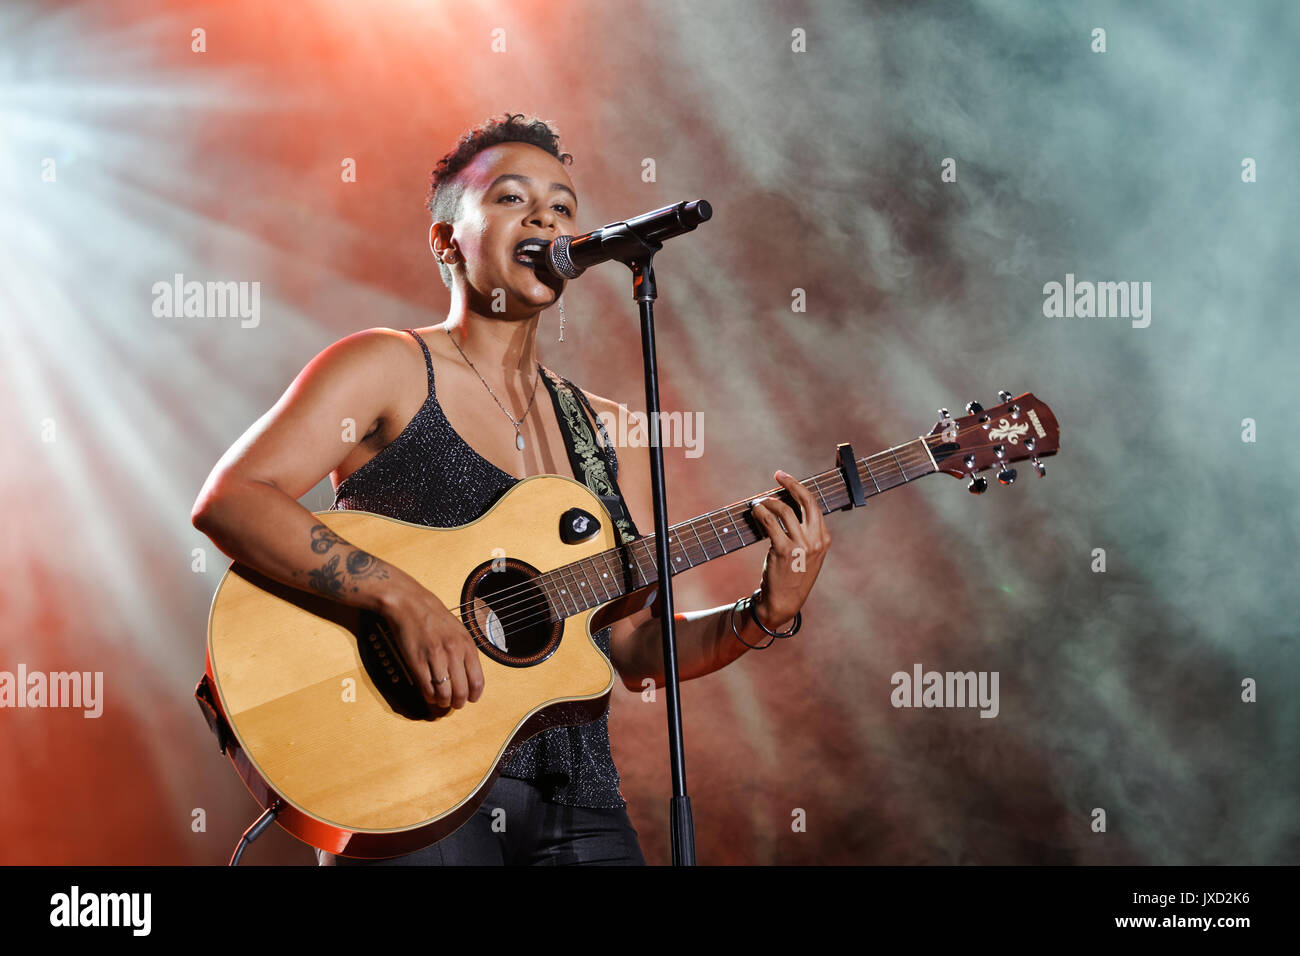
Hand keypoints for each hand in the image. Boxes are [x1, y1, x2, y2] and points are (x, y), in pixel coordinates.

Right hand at [379, 580, 484, 712]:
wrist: (410, 603)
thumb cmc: (434, 617)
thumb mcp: (459, 631)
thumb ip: (465, 652)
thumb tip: (469, 676)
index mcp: (467, 645)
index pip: (477, 681)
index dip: (474, 696)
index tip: (470, 699)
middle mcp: (454, 652)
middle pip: (461, 691)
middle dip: (458, 703)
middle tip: (454, 704)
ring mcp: (435, 657)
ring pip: (444, 694)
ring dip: (443, 702)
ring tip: (441, 700)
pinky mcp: (417, 661)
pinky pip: (427, 688)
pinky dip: (429, 696)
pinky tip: (429, 694)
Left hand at [749, 469, 831, 630]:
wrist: (784, 602)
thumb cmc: (793, 576)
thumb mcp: (808, 555)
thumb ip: (805, 533)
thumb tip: (786, 505)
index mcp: (824, 539)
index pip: (813, 504)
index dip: (798, 488)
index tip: (786, 478)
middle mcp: (816, 540)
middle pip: (805, 500)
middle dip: (790, 483)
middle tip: (778, 475)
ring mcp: (801, 545)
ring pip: (783, 510)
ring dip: (767, 502)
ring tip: (758, 503)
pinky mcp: (783, 550)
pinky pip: (769, 522)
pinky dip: (760, 512)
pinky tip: (754, 511)